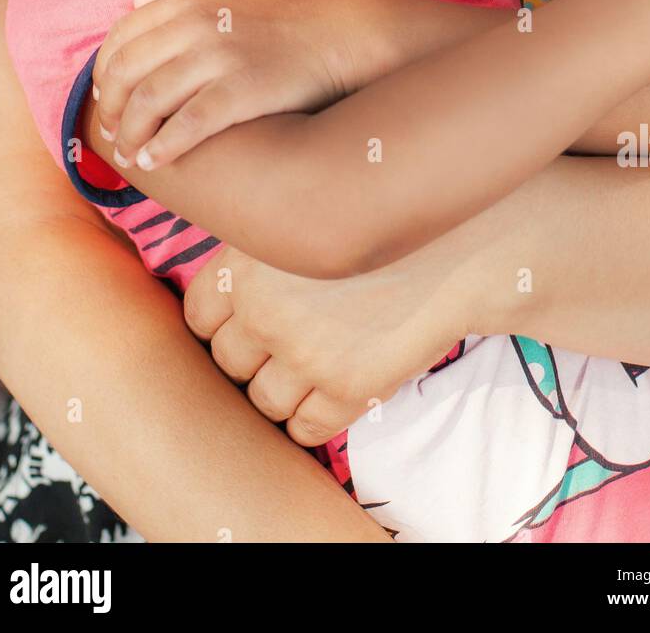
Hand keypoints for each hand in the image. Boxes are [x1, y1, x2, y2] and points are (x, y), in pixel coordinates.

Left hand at [92, 0, 353, 170]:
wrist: (339, 35)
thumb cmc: (283, 20)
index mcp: (186, 3)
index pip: (120, 39)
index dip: (104, 75)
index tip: (107, 100)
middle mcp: (194, 26)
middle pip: (125, 73)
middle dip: (110, 110)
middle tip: (112, 135)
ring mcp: (217, 57)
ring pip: (147, 101)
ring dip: (130, 135)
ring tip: (130, 156)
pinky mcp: (241, 90)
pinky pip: (187, 125)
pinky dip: (162, 147)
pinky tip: (155, 162)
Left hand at [184, 244, 466, 445]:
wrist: (451, 245)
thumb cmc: (373, 230)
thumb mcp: (300, 220)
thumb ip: (256, 254)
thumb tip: (220, 296)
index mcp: (250, 260)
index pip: (199, 316)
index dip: (223, 323)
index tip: (245, 321)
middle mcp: (267, 307)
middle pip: (228, 361)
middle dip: (252, 357)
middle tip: (284, 342)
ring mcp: (306, 352)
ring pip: (262, 401)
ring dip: (280, 392)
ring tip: (309, 369)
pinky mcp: (348, 386)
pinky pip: (305, 428)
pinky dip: (309, 421)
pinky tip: (327, 395)